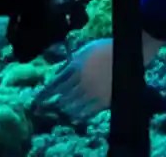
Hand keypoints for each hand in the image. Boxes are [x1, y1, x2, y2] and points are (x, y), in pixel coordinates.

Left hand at [34, 34, 164, 121]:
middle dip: (53, 102)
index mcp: (76, 67)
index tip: (37, 101)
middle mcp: (82, 81)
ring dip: (65, 108)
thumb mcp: (84, 52)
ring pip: (73, 105)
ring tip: (62, 109)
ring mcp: (93, 91)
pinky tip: (75, 116)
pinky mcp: (104, 100)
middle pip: (62, 96)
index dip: (45, 94)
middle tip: (47, 107)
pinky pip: (88, 111)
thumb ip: (71, 63)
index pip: (55, 84)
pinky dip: (79, 114)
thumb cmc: (105, 49)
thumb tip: (58, 75)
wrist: (128, 54)